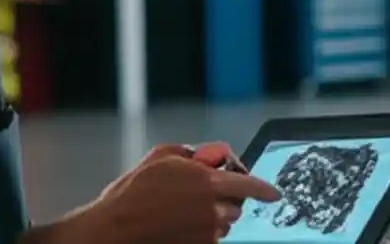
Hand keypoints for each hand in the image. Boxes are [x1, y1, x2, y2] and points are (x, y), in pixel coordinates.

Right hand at [67, 142, 280, 243]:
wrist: (114, 230)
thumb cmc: (133, 193)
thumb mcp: (162, 156)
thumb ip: (193, 153)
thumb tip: (208, 157)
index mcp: (207, 182)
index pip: (249, 185)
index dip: (265, 189)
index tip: (274, 193)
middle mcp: (212, 209)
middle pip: (236, 206)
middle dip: (226, 199)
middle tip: (204, 194)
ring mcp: (206, 232)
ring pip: (224, 223)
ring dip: (214, 215)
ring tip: (184, 210)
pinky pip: (210, 237)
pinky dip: (202, 230)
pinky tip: (179, 224)